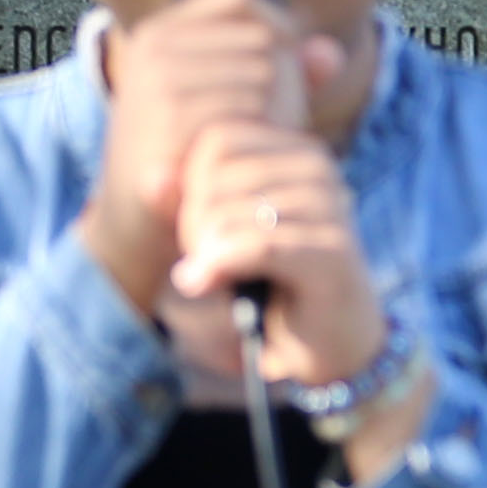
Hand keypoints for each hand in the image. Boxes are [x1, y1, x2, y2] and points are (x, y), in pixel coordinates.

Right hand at [81, 0, 347, 314]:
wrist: (140, 219)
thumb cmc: (195, 157)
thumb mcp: (236, 105)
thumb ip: (287, 71)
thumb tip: (331, 52)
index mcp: (162, 30)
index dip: (281, 26)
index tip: (292, 68)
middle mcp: (156, 44)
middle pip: (264, 34)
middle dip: (288, 75)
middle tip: (276, 121)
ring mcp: (162, 78)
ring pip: (268, 66)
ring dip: (284, 104)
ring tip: (264, 139)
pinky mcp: (175, 115)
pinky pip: (258, 101)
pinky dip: (272, 126)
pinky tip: (260, 152)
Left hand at [167, 125, 435, 481]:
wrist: (334, 346)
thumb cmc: (277, 285)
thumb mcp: (221, 237)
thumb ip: (184, 203)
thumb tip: (151, 178)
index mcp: (300, 153)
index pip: (219, 141)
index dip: (194, 184)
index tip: (208, 229)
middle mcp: (321, 172)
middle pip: (215, 177)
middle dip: (194, 226)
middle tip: (213, 264)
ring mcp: (332, 210)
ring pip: (225, 216)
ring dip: (206, 254)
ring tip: (223, 279)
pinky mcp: (333, 253)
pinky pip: (254, 247)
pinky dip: (220, 268)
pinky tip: (204, 285)